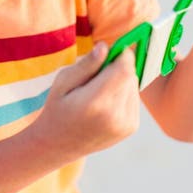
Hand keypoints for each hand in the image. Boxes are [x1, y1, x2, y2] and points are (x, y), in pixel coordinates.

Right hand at [32, 44, 140, 159]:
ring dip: (121, 80)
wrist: (58, 145)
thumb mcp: (63, 81)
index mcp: (95, 103)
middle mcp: (114, 116)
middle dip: (118, 67)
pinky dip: (123, 93)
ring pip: (134, 85)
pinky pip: (134, 98)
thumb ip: (87, 64)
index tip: (110, 51)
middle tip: (97, 74)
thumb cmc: (58, 108)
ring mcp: (125, 124)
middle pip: (131, 75)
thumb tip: (105, 46)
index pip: (125, 69)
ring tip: (99, 91)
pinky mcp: (130, 127)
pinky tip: (105, 102)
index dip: (122, 54)